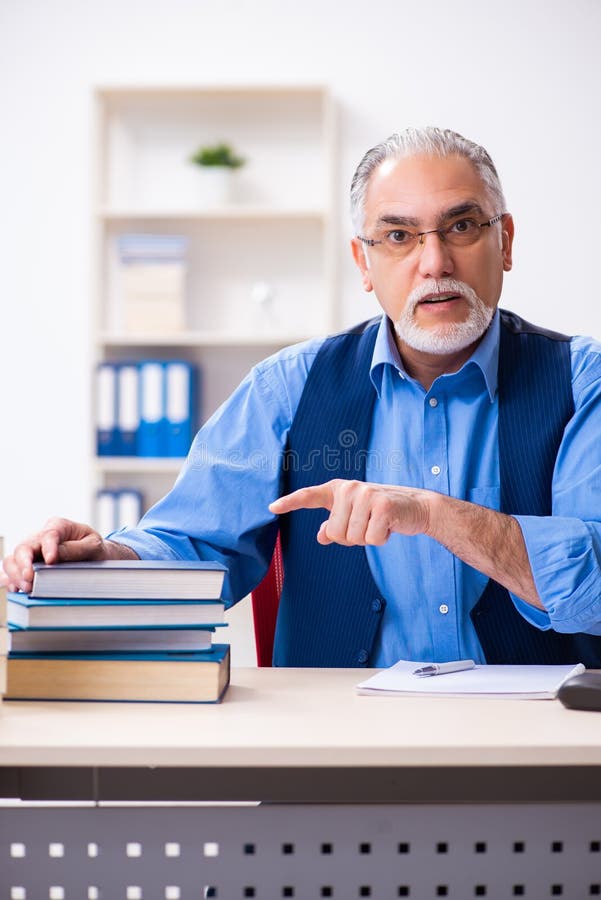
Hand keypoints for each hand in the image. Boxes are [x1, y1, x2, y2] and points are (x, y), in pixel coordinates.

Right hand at [1, 517, 135, 593]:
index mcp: (58, 526)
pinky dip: (11, 581)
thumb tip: (55, 557)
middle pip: (23, 547)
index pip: (49, 534)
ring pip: (12, 560)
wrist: (95, 556)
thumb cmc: (95, 548)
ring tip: (27, 588)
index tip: (51, 561)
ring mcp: (31, 552)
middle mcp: (40, 537)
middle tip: (30, 580)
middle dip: (24, 564)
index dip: (48, 547)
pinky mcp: (27, 566)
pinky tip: (17, 590)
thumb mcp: (93, 545)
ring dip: (16, 575)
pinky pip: (12, 572)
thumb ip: (76, 549)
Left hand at [269, 479, 432, 545]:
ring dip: (368, 539)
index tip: (271, 507)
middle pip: (336, 534)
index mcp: (339, 490)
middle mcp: (350, 489)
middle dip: (352, 538)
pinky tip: (389, 526)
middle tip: (368, 526)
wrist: (417, 506)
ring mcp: (366, 495)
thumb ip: (336, 524)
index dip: (290, 502)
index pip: (310, 496)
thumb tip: (321, 535)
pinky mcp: (382, 506)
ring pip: (353, 539)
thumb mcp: (356, 517)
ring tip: (379, 524)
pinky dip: (381, 539)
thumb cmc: (382, 513)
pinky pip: (371, 540)